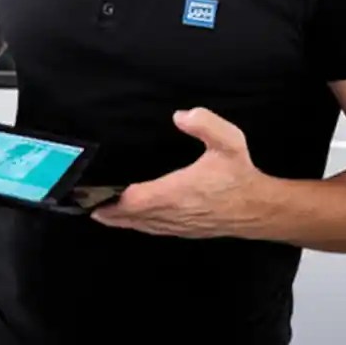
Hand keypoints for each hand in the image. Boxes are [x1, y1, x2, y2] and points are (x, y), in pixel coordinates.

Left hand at [90, 108, 270, 238]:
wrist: (261, 208)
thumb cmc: (241, 174)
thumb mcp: (229, 141)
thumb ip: (205, 124)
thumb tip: (181, 115)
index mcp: (177, 192)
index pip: (135, 200)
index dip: (113, 200)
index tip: (91, 194)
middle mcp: (173, 212)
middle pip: (131, 217)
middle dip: (107, 211)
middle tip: (84, 201)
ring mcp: (178, 225)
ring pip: (141, 226)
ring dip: (119, 220)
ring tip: (99, 211)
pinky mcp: (185, 230)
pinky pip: (154, 230)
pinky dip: (137, 225)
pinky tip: (129, 220)